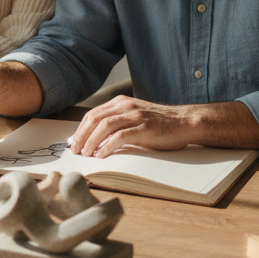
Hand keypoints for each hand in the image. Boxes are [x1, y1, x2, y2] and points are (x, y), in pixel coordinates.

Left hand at [70, 96, 197, 157]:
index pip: (93, 114)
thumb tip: (95, 138)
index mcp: (120, 102)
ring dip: (91, 141)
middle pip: (95, 119)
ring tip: (86, 154)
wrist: (184, 122)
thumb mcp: (134, 117)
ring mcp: (135, 116)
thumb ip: (117, 122)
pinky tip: (102, 155)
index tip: (74, 143)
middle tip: (76, 151)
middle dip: (82, 136)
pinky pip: (120, 136)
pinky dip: (107, 146)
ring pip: (104, 126)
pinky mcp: (144, 128)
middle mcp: (125, 106)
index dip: (80, 129)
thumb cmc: (159, 124)